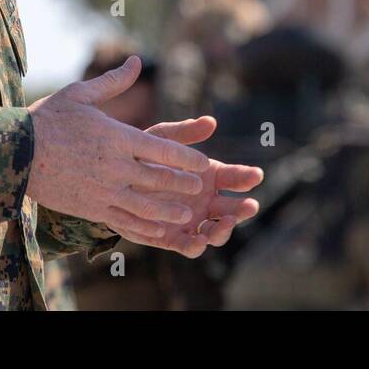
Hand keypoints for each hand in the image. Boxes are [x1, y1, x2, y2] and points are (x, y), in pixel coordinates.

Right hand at [26, 57, 207, 239]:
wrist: (15, 153)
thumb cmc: (47, 119)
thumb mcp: (80, 94)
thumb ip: (114, 82)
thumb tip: (137, 60)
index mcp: (117, 137)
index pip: (162, 149)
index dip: (186, 158)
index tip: (203, 162)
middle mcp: (115, 167)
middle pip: (159, 179)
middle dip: (182, 184)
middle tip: (200, 187)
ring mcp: (104, 191)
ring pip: (145, 205)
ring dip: (169, 209)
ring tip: (187, 213)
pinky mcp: (91, 208)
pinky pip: (124, 221)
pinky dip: (144, 226)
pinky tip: (158, 228)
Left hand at [111, 116, 263, 257]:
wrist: (112, 181)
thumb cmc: (141, 155)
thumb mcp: (161, 140)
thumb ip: (184, 132)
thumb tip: (211, 121)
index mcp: (210, 177)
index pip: (234, 178)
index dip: (246, 177)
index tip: (256, 175)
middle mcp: (205, 202)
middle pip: (231, 209)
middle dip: (242, 209)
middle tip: (250, 206)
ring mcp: (191, 222)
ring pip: (214, 232)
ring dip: (223, 230)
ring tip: (225, 223)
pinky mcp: (173, 238)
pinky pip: (188, 246)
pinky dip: (196, 247)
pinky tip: (199, 241)